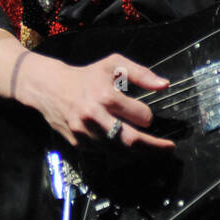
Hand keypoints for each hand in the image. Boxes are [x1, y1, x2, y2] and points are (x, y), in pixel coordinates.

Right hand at [17, 52, 174, 150]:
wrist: (50, 88)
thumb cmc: (87, 75)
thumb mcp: (114, 65)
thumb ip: (141, 73)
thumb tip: (164, 85)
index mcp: (106, 97)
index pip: (141, 116)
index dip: (147, 116)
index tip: (148, 115)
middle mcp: (95, 118)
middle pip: (132, 140)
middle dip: (155, 147)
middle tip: (169, 148)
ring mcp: (85, 134)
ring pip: (119, 151)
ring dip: (139, 153)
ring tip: (152, 151)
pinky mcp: (79, 144)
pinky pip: (105, 154)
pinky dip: (119, 153)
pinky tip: (129, 150)